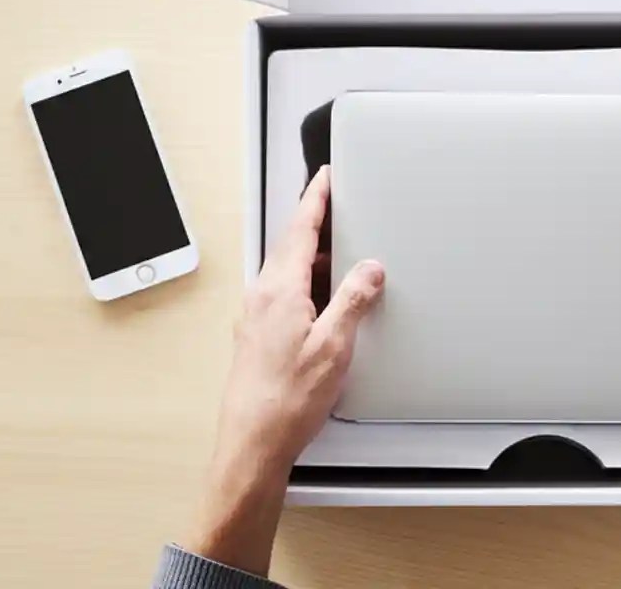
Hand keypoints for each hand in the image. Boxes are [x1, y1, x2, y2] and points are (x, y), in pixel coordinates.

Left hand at [185, 166, 383, 575]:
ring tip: (344, 259)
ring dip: (315, 260)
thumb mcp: (334, 345)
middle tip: (342, 210)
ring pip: (289, 273)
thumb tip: (368, 268)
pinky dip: (307, 286)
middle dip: (318, 226)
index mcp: (279, 290)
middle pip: (293, 247)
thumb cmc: (286, 401)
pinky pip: (285, 296)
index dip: (315, 199)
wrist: (252, 443)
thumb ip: (353, 300)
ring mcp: (256, 318)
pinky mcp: (257, 337)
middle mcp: (262, 298)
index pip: (299, 229)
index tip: (325, 177)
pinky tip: (325, 303)